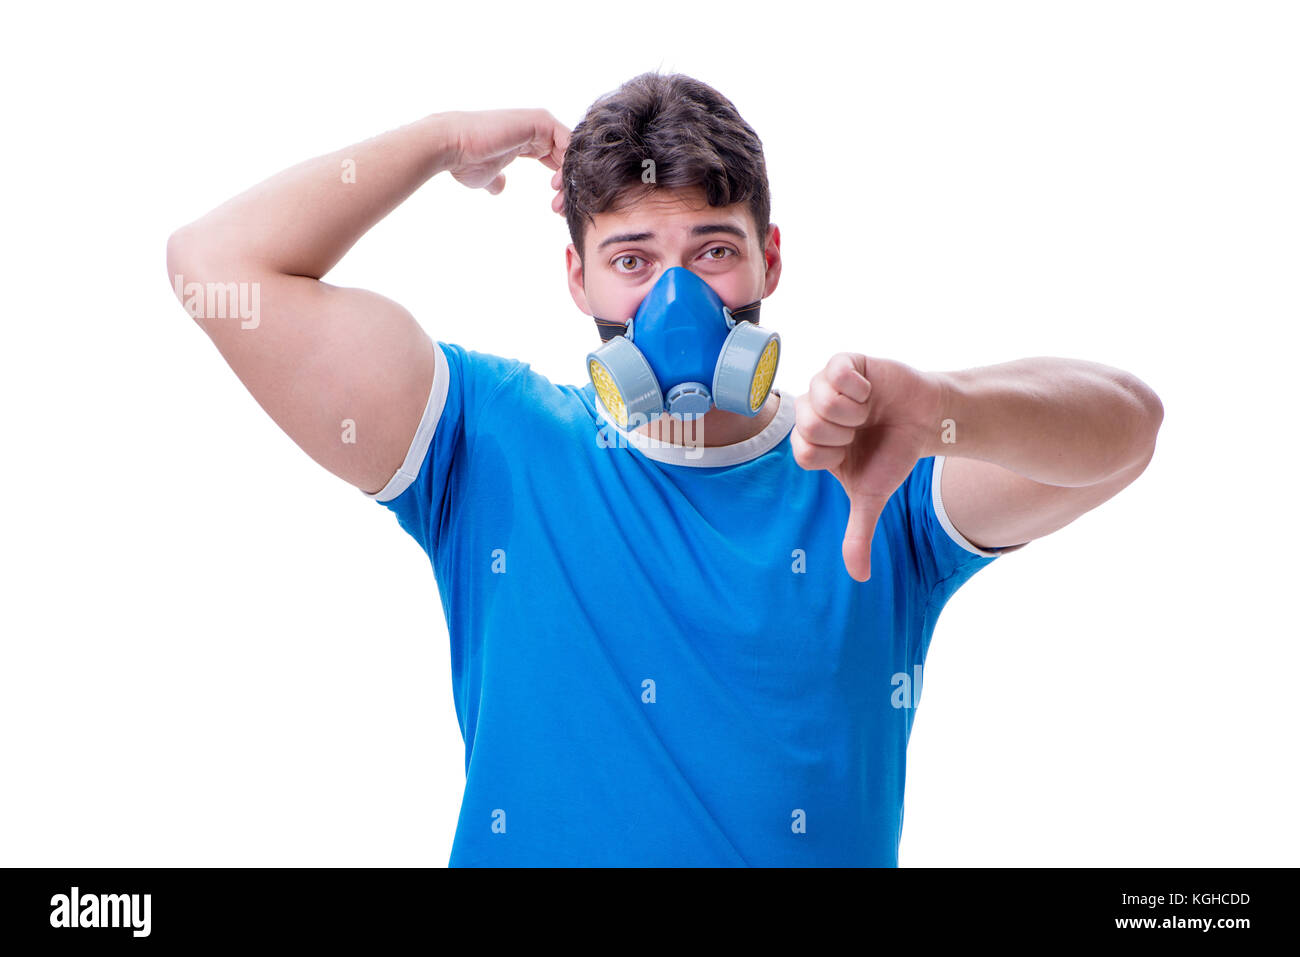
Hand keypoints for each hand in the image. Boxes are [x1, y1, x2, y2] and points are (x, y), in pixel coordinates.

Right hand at [445, 108, 569, 213]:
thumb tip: (499, 187)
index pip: (557, 160)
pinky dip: (568, 164)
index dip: (561, 184)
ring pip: (571, 152)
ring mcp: (540, 123)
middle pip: (568, 157)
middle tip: (559, 209)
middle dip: (568, 186)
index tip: (555, 207)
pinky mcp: (540, 121)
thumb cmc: (465, 161)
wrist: (452, 147)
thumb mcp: (488, 177)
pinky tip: (557, 184)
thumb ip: (498, 180)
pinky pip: (569, 142)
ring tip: (557, 201)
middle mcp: (536, 129)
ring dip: (569, 180)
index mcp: (527, 140)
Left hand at [791, 353, 941, 581]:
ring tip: (867, 410)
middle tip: (862, 429)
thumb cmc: (893, 455)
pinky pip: (835, 371)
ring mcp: (825, 385)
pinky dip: (857, 386)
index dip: (835, 454)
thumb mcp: (873, 496)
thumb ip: (859, 533)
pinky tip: (868, 391)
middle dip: (844, 434)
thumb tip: (859, 577)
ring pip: (820, 400)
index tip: (853, 450)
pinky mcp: (844, 363)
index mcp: (811, 442)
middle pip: (808, 426)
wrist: (927, 420)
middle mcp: (811, 412)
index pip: (803, 452)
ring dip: (854, 411)